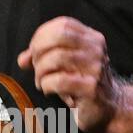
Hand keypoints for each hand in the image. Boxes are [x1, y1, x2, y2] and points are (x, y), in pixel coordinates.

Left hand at [17, 16, 122, 132]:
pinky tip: (48, 90)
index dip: (42, 34)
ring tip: (41, 81)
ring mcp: (96, 68)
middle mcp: (96, 49)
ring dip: (41, 70)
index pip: (63, 24)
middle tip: (35, 65)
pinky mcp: (91, 88)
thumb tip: (22, 60)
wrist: (110, 108)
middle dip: (39, 49)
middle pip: (59, 35)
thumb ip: (43, 57)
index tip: (34, 51)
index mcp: (92, 38)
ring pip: (56, 57)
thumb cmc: (83, 84)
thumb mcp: (66, 66)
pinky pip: (59, 81)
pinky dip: (46, 85)